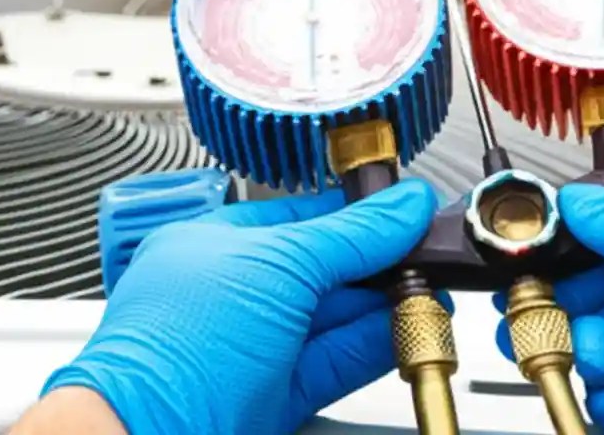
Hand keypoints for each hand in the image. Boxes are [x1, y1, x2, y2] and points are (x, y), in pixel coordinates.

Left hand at [43, 179, 439, 434]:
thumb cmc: (175, 349)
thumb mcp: (279, 265)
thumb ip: (352, 235)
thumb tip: (402, 206)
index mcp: (213, 247)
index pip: (298, 218)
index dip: (353, 214)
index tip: (402, 211)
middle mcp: (231, 298)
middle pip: (322, 270)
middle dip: (378, 264)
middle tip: (427, 255)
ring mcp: (252, 350)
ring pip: (333, 320)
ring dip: (385, 307)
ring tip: (428, 294)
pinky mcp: (272, 397)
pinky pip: (334, 363)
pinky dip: (374, 346)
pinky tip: (404, 331)